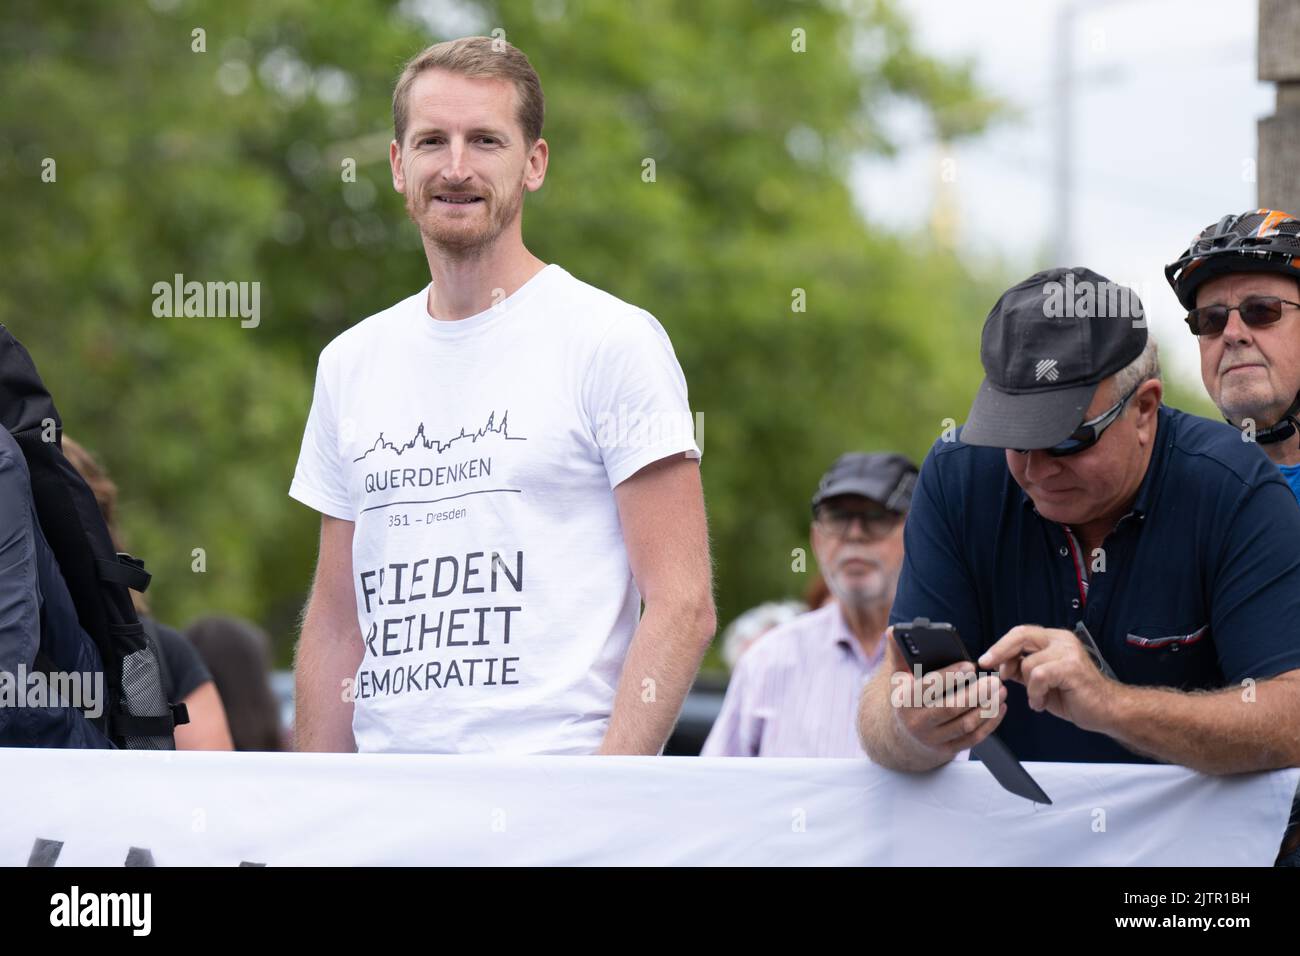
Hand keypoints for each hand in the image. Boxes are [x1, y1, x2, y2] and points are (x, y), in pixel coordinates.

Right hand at [885, 627, 1007, 761]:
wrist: (903, 736)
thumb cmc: (906, 698)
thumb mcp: (898, 678)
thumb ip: (898, 654)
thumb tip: (892, 630)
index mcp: (904, 701)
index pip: (928, 687)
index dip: (950, 676)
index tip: (970, 666)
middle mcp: (917, 723)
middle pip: (951, 708)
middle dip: (976, 693)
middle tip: (994, 680)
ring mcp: (933, 739)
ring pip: (965, 724)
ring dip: (987, 708)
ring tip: (1001, 691)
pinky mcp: (948, 750)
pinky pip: (973, 738)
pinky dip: (990, 723)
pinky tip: (1000, 708)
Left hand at [978, 624, 1117, 732]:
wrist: (1106, 711)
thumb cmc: (1074, 696)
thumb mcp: (1041, 680)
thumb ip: (1022, 668)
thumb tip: (998, 664)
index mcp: (1054, 640)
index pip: (1020, 633)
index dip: (1000, 646)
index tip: (985, 661)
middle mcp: (1061, 641)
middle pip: (1021, 636)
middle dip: (999, 651)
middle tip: (988, 666)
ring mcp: (1068, 652)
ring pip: (1028, 663)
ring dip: (1028, 687)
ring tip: (1038, 699)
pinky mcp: (1071, 667)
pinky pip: (1038, 676)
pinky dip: (1035, 693)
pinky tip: (1042, 702)